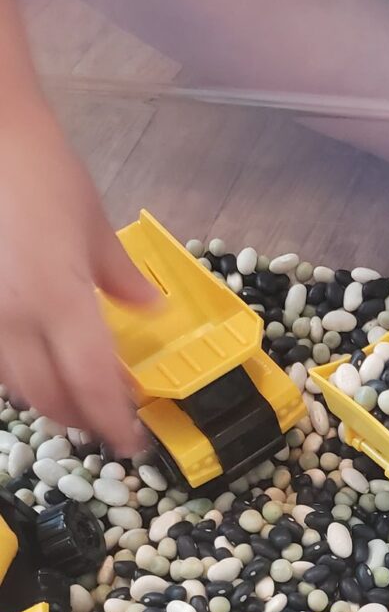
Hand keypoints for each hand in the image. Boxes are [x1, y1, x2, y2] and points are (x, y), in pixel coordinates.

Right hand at [0, 96, 152, 452]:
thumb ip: (121, 278)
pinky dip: (21, 373)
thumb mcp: (94, 224)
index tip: (131, 441)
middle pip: (48, 396)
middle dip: (81, 418)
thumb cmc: (41, 171)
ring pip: (14, 385)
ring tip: (78, 399)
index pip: (90, 382)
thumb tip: (152, 309)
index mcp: (57, 299)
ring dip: (50, 400)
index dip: (111, 419)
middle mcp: (14, 318)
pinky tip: (40, 364)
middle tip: (108, 422)